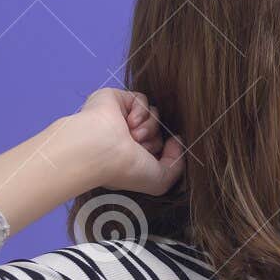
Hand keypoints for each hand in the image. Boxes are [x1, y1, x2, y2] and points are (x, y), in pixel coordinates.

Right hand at [67, 87, 184, 196]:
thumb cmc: (126, 169)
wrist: (102, 150)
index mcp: (131, 157)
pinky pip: (142, 99)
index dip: (162, 152)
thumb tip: (177, 141)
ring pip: (153, 115)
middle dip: (154, 140)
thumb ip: (177, 164)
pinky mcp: (115, 99)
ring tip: (134, 135)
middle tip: (139, 146)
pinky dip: (141, 110)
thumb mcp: (160, 180)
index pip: (159, 148)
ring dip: (149, 127)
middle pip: (158, 132)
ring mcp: (119, 118)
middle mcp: (124, 138)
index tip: (155, 157)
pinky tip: (130, 122)